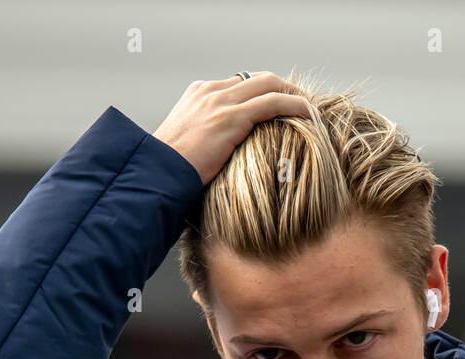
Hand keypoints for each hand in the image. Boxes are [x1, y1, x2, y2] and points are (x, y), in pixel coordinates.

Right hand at [153, 72, 313, 185]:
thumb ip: (205, 141)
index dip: (263, 93)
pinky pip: (273, 103)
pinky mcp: (231, 118)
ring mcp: (220, 102)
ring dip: (294, 94)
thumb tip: (220, 159)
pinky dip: (295, 105)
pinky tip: (309, 114)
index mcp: (198, 94)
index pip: (239, 84)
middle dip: (283, 88)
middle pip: (257, 78)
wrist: (154, 173)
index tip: (279, 106)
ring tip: (310, 110)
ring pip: (269, 85)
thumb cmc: (168, 172)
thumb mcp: (186, 147)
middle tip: (301, 105)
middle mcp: (210, 92)